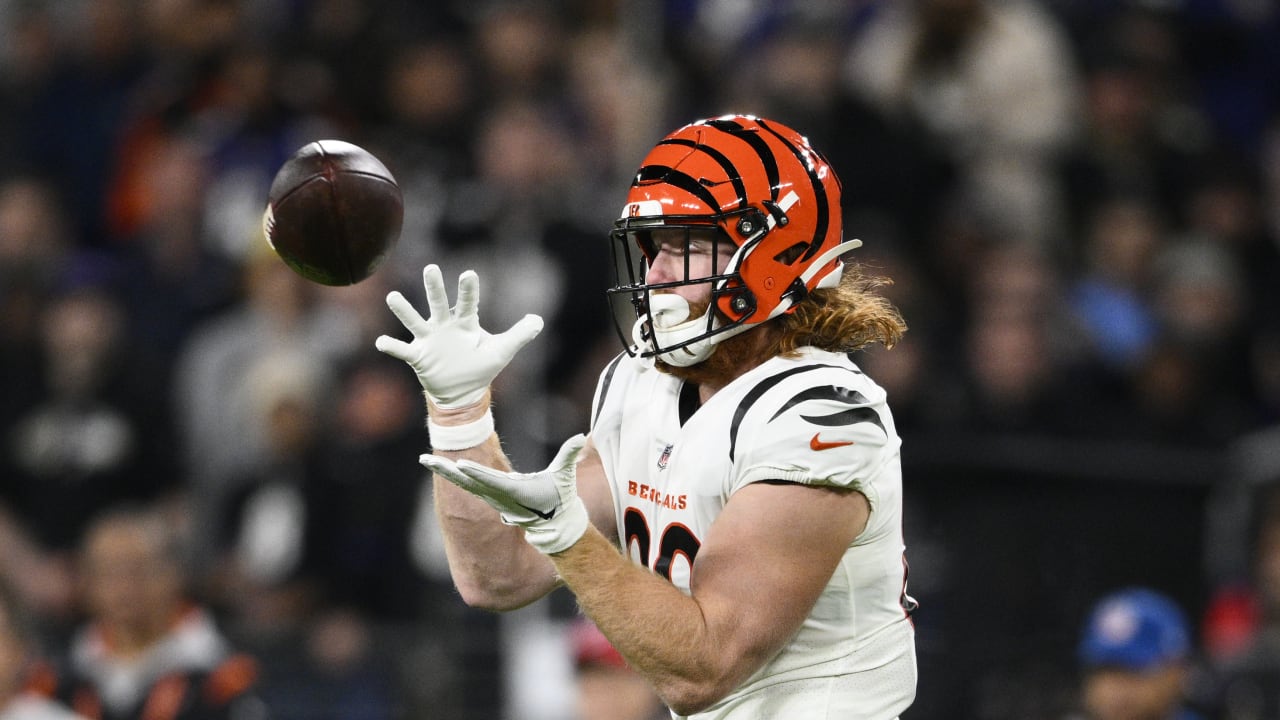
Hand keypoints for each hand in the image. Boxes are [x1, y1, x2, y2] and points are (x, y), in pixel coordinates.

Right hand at [375, 265, 542, 408]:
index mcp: (465, 323)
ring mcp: (430, 340)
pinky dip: (392, 346)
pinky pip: (403, 350)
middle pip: (439, 304)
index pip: (468, 303)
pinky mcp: (418, 357)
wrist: (462, 392)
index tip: (469, 274)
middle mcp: (445, 326)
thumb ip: (519, 335)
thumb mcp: (502, 351)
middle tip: (431, 269)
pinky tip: (381, 342)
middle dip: (435, 288)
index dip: (469, 290)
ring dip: (404, 310)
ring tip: (392, 297)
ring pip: (416, 321)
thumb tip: (539, 320)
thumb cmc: (480, 367)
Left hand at [420, 434, 589, 554]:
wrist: (554, 524)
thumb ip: (569, 456)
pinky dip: (453, 476)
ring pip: (463, 483)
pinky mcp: (490, 497)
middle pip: (467, 481)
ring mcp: (492, 497)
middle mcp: (498, 495)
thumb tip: (581, 437)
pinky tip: (440, 468)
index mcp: (513, 490)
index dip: (476, 472)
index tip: (459, 466)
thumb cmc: (559, 499)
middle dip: (447, 470)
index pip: (491, 480)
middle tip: (426, 461)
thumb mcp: (565, 476)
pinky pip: (467, 485)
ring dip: (445, 472)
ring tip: (426, 461)